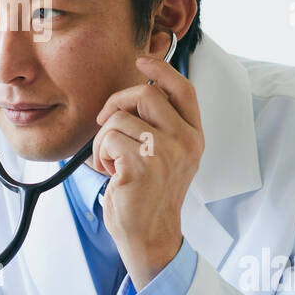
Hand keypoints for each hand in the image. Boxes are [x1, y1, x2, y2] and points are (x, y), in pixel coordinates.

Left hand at [90, 56, 203, 287]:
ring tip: (112, 160)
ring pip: (120, 117)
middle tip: (106, 124)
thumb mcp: (167, 155)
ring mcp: (167, 152)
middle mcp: (186, 141)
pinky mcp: (143, 164)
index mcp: (194, 136)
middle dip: (116, 104)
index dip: (161, 70)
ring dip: (104, 138)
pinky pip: (108, 138)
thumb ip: (161, 124)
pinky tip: (111, 172)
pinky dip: (101, 153)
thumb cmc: (149, 194)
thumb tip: (137, 90)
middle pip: (144, 95)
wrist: (149, 234)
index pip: (183, 89)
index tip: (142, 61)